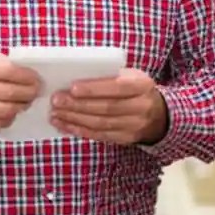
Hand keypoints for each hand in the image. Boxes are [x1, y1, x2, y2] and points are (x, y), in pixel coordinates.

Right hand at [0, 50, 41, 133]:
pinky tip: (10, 113)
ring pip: (5, 111)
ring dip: (21, 107)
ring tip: (25, 102)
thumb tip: (26, 73)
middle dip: (29, 93)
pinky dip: (8, 119)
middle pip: (9, 93)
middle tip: (36, 92)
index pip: (7, 71)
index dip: (27, 76)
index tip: (37, 79)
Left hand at [50, 69, 166, 144]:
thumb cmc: (137, 89)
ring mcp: (134, 126)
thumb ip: (111, 76)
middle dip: (78, 105)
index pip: (117, 87)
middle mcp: (140, 107)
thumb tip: (77, 76)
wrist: (159, 114)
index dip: (94, 89)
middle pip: (106, 108)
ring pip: (100, 124)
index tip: (73, 87)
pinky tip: (64, 125)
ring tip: (55, 113)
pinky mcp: (125, 139)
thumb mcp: (132, 76)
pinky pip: (99, 136)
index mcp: (142, 86)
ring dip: (75, 119)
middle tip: (57, 100)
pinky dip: (80, 131)